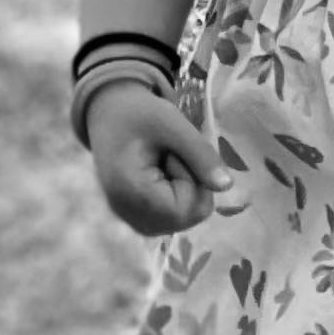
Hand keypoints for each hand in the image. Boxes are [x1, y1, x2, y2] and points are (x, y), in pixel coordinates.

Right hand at [87, 78, 224, 236]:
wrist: (107, 115)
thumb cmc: (137, 114)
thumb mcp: (172, 123)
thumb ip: (200, 154)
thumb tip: (226, 186)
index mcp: (133, 194)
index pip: (190, 206)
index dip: (192, 176)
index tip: (173, 152)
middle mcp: (129, 216)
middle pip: (189, 216)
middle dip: (191, 183)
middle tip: (169, 157)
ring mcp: (133, 221)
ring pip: (184, 218)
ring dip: (185, 189)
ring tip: (164, 164)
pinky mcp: (138, 219)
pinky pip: (174, 217)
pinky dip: (177, 196)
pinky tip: (161, 176)